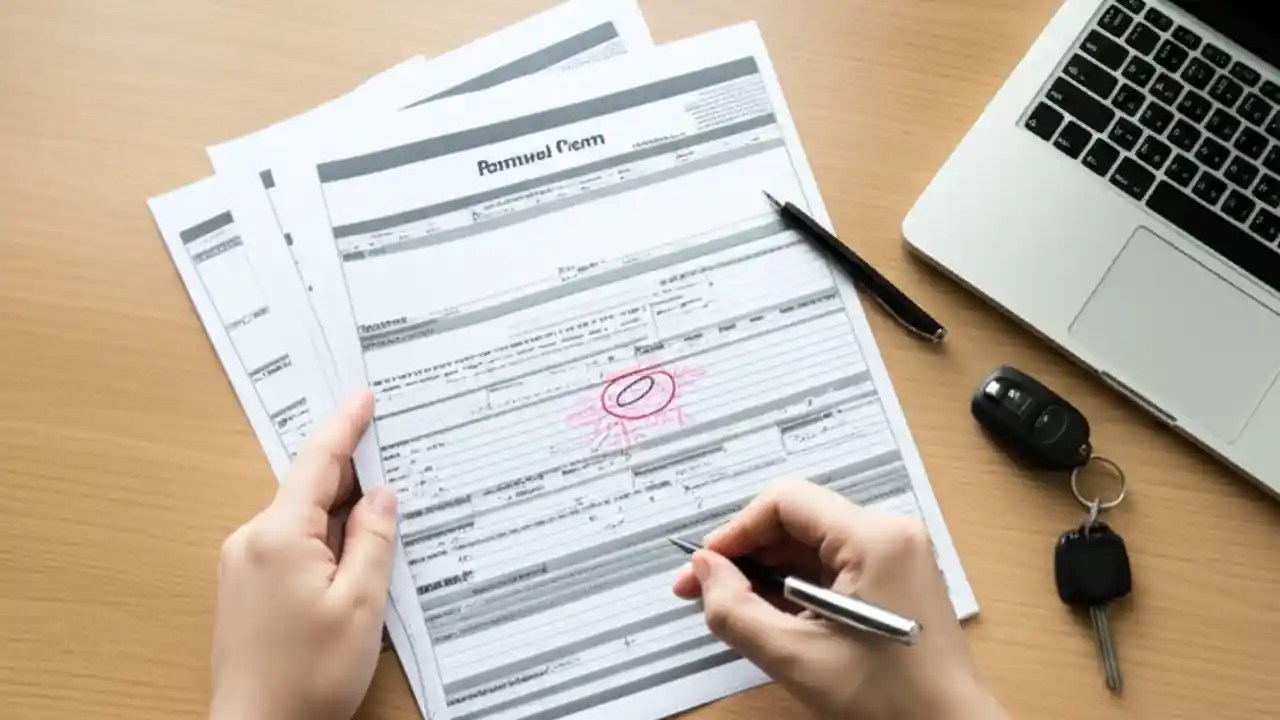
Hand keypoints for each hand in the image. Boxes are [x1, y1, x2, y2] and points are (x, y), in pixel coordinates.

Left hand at [210, 392, 397, 719]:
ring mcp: (242, 563)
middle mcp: (250, 540)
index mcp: (277, 536)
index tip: (364, 396)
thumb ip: (373, 540)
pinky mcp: (244, 586)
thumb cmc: (307, 677)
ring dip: (341, 514)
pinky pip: (289, 543)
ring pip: (302, 518)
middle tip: (396, 462)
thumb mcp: (360, 604)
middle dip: (353, 476)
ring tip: (384, 523)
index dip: (346, 425)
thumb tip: (382, 495)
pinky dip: (323, 539)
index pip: (317, 461)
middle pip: (310, 488)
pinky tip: (352, 558)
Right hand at [672, 480, 1005, 719]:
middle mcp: (889, 533)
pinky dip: (795, 586)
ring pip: (810, 545)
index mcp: (873, 538)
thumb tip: (703, 569)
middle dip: (745, 554)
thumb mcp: (796, 656)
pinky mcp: (894, 578)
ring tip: (731, 608)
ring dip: (767, 572)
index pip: (785, 501)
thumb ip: (735, 609)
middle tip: (702, 589)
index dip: (735, 530)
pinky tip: (768, 615)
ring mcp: (895, 555)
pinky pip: (831, 566)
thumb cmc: (891, 700)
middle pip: (796, 520)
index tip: (703, 566)